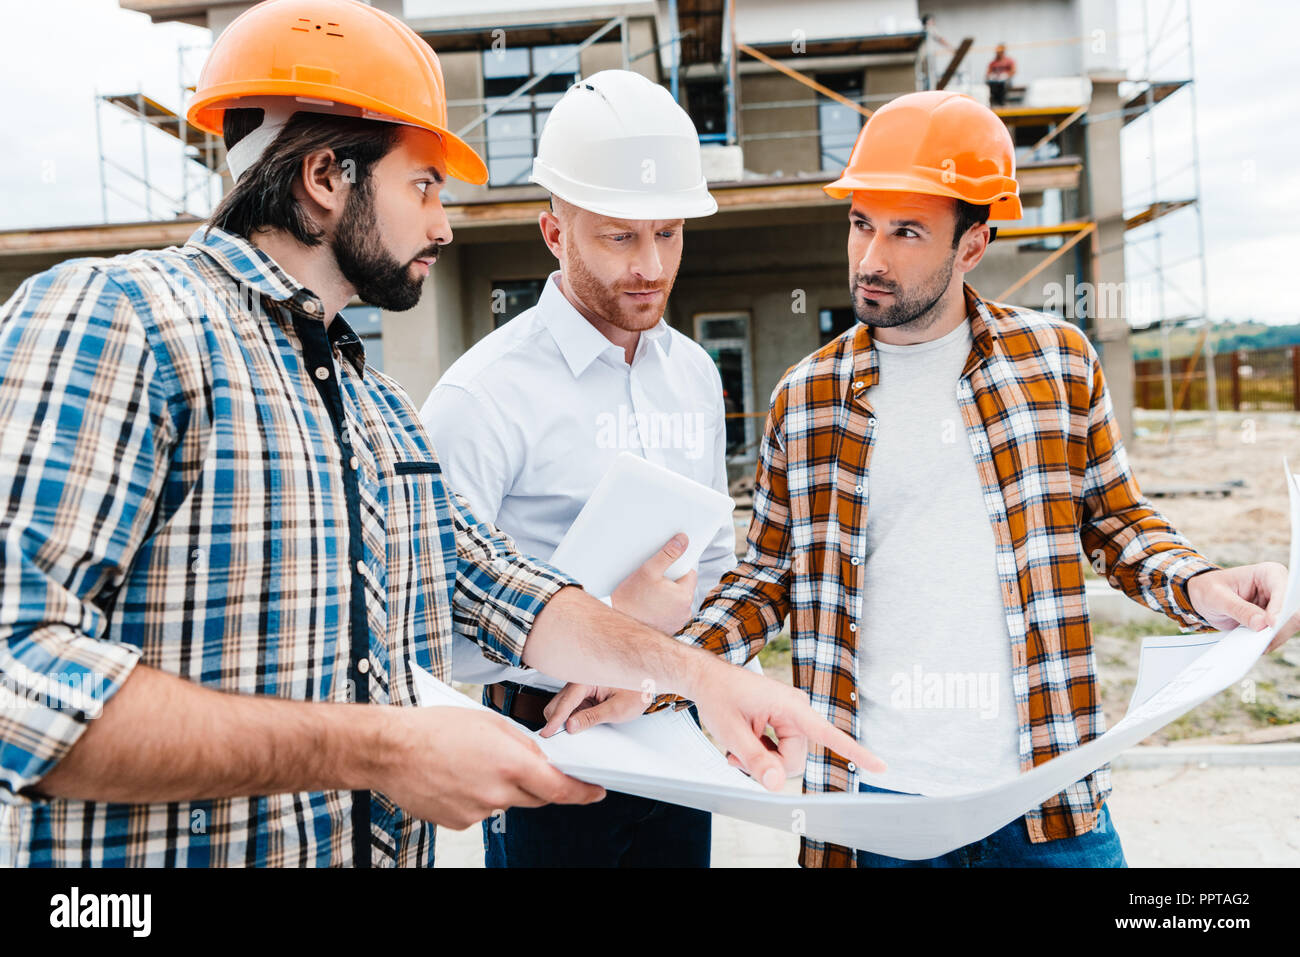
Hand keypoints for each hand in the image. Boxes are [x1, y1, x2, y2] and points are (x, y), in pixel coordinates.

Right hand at [377, 707, 605, 828]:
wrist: (391, 751)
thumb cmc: (435, 728)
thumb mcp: (488, 722)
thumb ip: (521, 743)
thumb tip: (540, 760)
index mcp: (510, 763)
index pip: (559, 788)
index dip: (582, 793)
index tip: (596, 792)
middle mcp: (497, 793)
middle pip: (535, 797)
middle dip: (537, 784)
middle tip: (517, 765)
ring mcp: (478, 812)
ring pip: (505, 803)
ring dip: (499, 787)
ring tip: (468, 762)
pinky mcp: (459, 823)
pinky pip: (480, 811)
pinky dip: (476, 796)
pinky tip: (456, 777)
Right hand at [540, 684, 645, 736]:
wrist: (647, 680)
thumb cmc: (636, 690)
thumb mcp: (617, 708)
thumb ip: (592, 717)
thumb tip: (571, 725)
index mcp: (586, 679)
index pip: (565, 702)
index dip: (555, 720)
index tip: (547, 733)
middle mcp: (580, 680)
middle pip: (556, 704)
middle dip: (557, 720)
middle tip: (561, 737)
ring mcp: (580, 687)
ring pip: (561, 706)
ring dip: (566, 719)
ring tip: (580, 729)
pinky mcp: (583, 693)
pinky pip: (570, 706)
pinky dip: (572, 716)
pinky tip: (581, 723)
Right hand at [610, 533, 697, 634]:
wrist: (617, 624)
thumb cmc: (631, 598)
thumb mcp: (648, 570)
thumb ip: (668, 554)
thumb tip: (683, 540)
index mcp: (684, 596)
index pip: (690, 574)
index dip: (677, 567)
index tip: (664, 567)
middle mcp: (685, 612)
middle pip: (683, 588)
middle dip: (671, 582)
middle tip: (653, 580)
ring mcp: (677, 623)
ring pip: (676, 601)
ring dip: (667, 596)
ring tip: (649, 594)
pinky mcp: (669, 630)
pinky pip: (670, 613)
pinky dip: (663, 608)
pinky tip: (649, 606)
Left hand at [687, 656, 885, 790]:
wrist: (706, 678)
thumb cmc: (718, 696)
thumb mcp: (731, 732)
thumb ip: (755, 759)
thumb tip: (776, 785)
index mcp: (791, 707)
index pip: (827, 734)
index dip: (855, 753)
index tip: (881, 767)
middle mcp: (796, 711)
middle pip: (795, 760)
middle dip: (767, 765)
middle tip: (738, 756)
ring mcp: (790, 718)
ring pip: (785, 760)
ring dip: (761, 761)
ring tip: (736, 748)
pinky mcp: (782, 723)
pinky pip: (779, 752)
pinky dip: (760, 755)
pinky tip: (741, 746)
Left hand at [1186, 563, 1299, 652]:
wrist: (1203, 597)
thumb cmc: (1209, 589)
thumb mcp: (1217, 597)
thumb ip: (1238, 609)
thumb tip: (1262, 624)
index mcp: (1268, 573)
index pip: (1283, 589)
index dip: (1280, 607)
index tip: (1271, 623)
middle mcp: (1279, 589)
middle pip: (1292, 611)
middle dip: (1280, 627)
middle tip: (1264, 642)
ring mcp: (1279, 606)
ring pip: (1289, 625)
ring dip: (1275, 638)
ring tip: (1256, 646)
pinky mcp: (1274, 621)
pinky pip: (1279, 634)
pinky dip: (1269, 642)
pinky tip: (1256, 646)